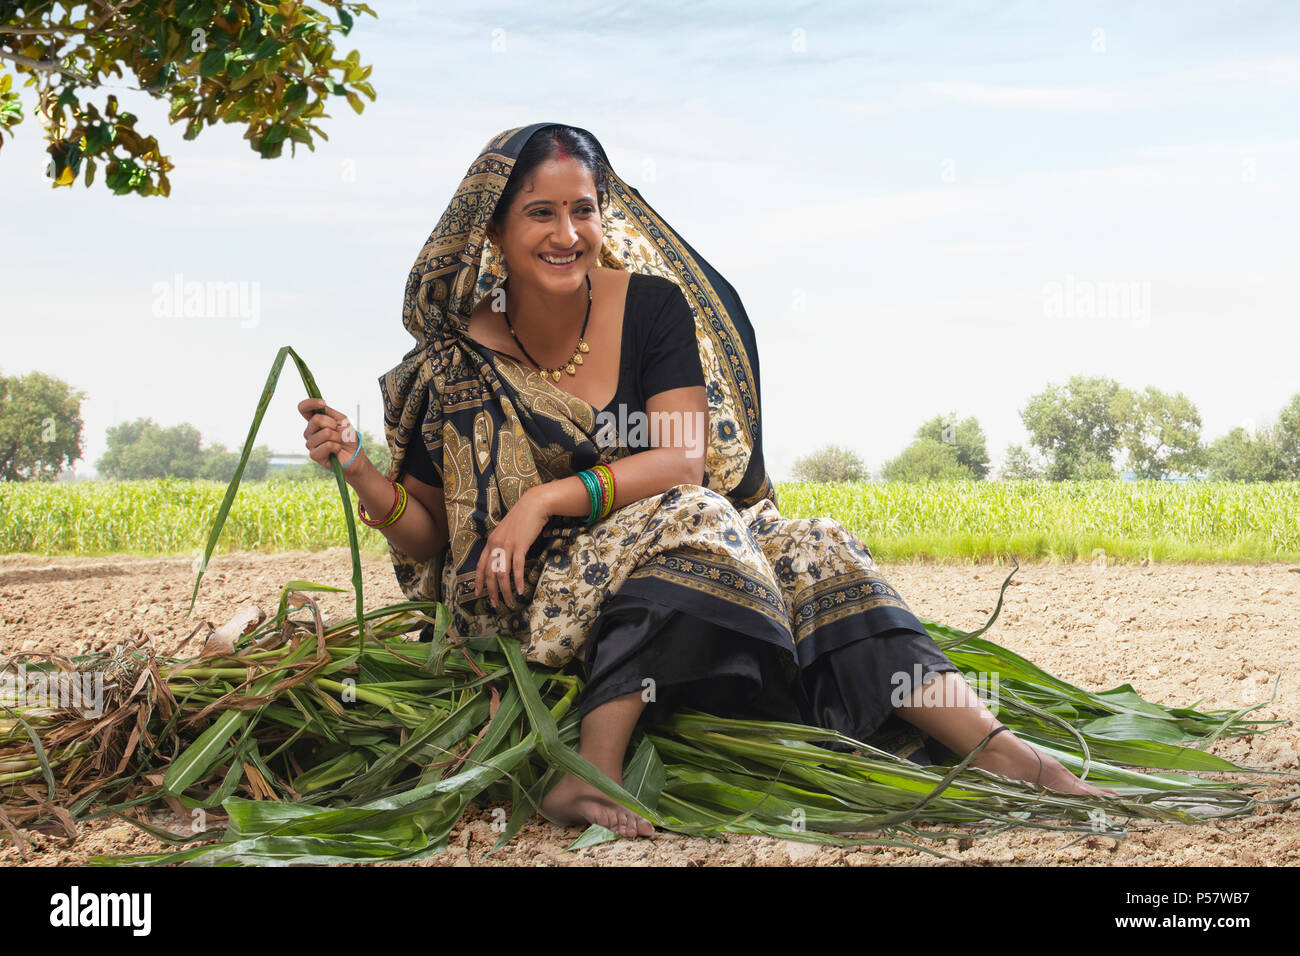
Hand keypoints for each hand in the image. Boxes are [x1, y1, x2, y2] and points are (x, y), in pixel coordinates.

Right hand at [298, 398, 363, 477]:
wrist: (354, 455)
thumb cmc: (347, 437)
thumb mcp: (341, 420)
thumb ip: (329, 412)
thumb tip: (320, 405)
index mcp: (314, 421)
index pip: (303, 408)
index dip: (310, 403)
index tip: (323, 403)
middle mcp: (309, 431)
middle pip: (316, 420)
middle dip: (332, 424)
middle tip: (337, 431)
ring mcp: (310, 443)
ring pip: (324, 433)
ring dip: (337, 437)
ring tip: (338, 442)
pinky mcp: (314, 455)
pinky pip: (327, 445)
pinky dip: (336, 446)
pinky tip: (336, 450)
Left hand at [474, 486, 552, 608]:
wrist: (533, 505)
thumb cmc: (522, 518)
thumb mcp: (506, 532)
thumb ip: (502, 544)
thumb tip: (502, 558)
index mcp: (490, 542)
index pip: (480, 565)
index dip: (478, 581)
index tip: (478, 593)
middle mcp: (495, 545)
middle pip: (490, 573)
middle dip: (491, 591)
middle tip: (495, 603)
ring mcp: (507, 545)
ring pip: (502, 574)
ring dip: (505, 590)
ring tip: (509, 601)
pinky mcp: (520, 546)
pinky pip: (517, 568)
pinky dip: (518, 581)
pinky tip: (521, 591)